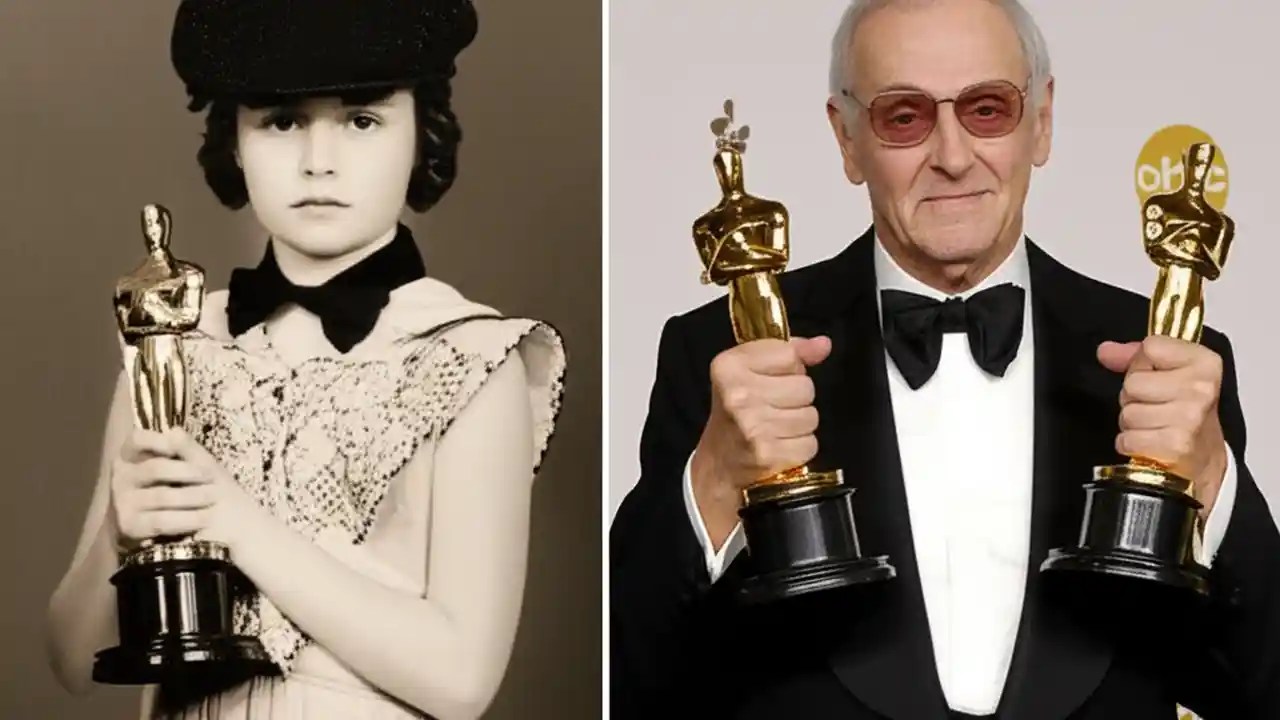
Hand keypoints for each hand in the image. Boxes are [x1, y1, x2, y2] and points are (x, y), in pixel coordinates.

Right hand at [108, 427, 254, 553]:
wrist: (187, 534)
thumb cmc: (190, 490)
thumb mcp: (194, 466)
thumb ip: (186, 449)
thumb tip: (174, 430)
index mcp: (133, 456)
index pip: (136, 439)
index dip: (157, 441)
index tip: (177, 449)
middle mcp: (121, 477)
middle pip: (155, 467)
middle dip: (188, 472)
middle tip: (212, 478)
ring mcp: (122, 502)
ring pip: (161, 495)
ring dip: (193, 496)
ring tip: (213, 498)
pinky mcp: (129, 526)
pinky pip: (161, 520)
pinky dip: (187, 519)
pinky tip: (204, 519)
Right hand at [691, 336, 829, 541]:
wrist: (719, 465)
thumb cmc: (735, 413)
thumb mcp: (749, 372)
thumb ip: (789, 352)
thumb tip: (823, 344)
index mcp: (729, 367)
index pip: (790, 355)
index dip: (790, 369)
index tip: (772, 380)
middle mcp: (738, 394)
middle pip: (805, 387)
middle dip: (796, 398)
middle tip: (773, 408)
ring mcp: (753, 426)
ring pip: (811, 416)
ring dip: (799, 424)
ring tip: (776, 427)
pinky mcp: (768, 454)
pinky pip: (810, 443)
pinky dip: (800, 447)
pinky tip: (779, 445)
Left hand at [1098, 335, 1228, 515]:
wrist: (1202, 457)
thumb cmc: (1184, 413)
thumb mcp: (1168, 374)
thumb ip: (1133, 357)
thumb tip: (1106, 351)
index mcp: (1204, 364)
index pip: (1151, 347)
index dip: (1142, 363)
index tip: (1158, 375)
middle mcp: (1201, 389)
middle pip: (1133, 382)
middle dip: (1133, 396)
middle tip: (1154, 406)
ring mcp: (1189, 418)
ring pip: (1128, 411)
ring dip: (1132, 422)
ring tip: (1153, 425)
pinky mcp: (1174, 446)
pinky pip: (1127, 438)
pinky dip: (1130, 443)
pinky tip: (1149, 442)